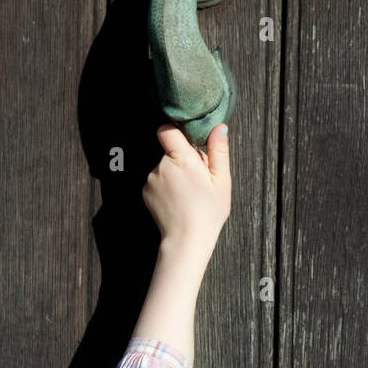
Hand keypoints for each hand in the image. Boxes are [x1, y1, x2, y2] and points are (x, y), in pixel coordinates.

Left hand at [142, 123, 230, 269]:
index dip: (176, 132)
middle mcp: (161, 166)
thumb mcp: (221, 181)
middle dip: (183, 159)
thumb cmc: (207, 212)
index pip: (167, 130)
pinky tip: (177, 200)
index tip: (186, 142)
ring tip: (188, 193)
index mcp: (182, 159)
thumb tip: (219, 127)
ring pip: (164, 166)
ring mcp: (151, 179)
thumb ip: (218, 151)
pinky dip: (166, 186)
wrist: (186, 240)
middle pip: (170, 151)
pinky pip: (157, 180)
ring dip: (174, 173)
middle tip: (197, 180)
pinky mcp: (145, 191)